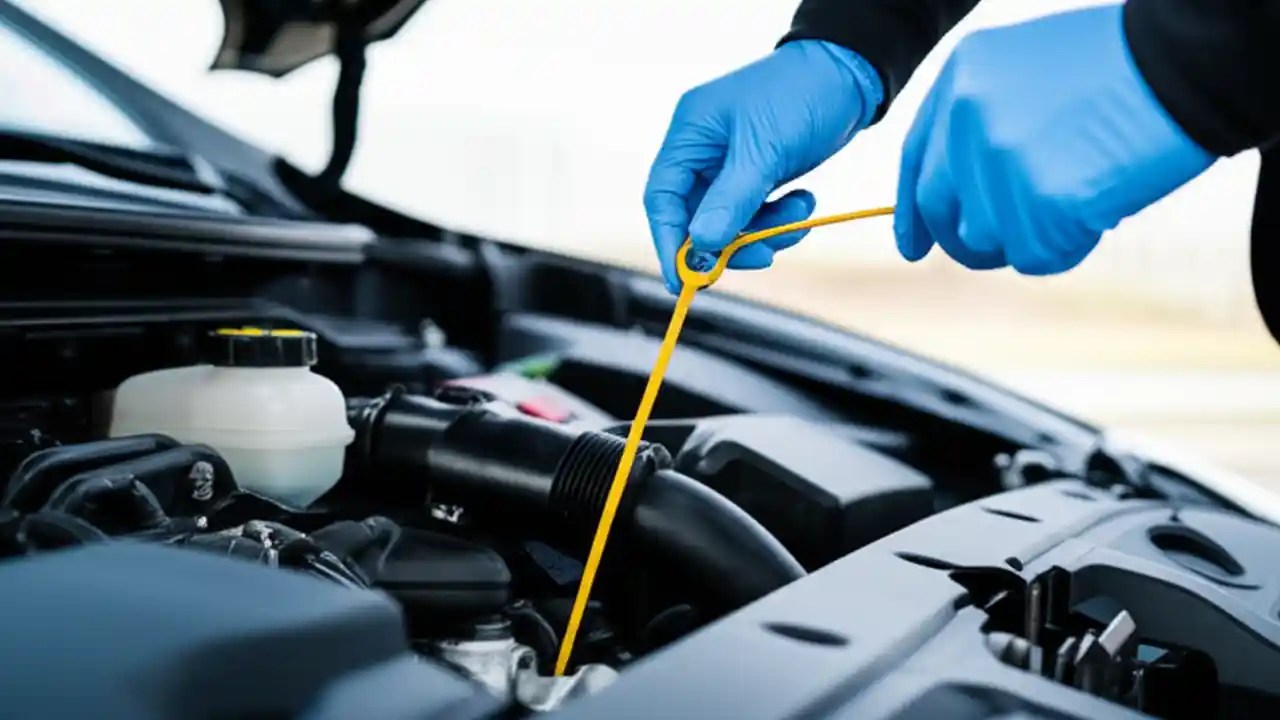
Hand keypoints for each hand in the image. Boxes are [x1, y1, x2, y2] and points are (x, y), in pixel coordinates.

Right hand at [644, 40, 882, 291]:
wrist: (850, 72)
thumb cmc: (801, 94)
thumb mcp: (764, 151)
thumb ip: (731, 201)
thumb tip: (703, 245)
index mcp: (690, 134)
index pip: (663, 198)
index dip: (670, 242)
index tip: (683, 281)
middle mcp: (703, 150)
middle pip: (697, 217)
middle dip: (731, 242)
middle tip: (762, 256)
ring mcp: (731, 163)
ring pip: (731, 221)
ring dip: (764, 231)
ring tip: (799, 215)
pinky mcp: (758, 172)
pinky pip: (756, 213)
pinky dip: (779, 219)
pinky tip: (804, 203)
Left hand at [895, 4, 1215, 274]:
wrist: (1187, 63)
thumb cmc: (1122, 69)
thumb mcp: (1026, 74)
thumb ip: (981, 126)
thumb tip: (959, 196)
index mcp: (960, 78)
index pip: (915, 161)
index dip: (912, 212)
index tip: (913, 247)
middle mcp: (965, 119)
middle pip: (940, 210)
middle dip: (964, 241)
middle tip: (999, 249)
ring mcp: (998, 162)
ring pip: (984, 240)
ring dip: (1026, 238)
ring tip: (1076, 202)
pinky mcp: (1038, 203)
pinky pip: (1034, 256)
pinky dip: (1065, 248)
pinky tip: (1096, 212)